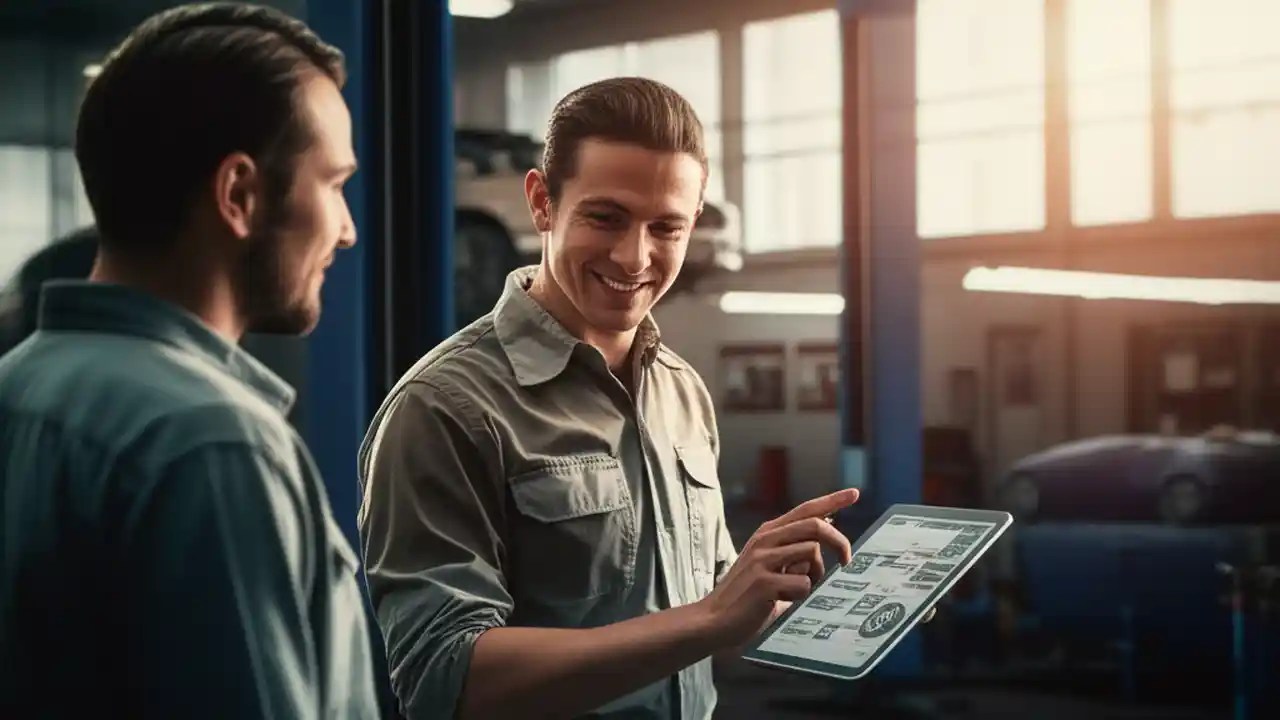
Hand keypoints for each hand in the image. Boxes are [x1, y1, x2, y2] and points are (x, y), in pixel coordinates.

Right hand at [698, 489, 858, 648]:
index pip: (806, 510)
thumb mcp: (772, 567)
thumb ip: (796, 553)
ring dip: (814, 575)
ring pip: (811, 553)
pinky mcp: (764, 581)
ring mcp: (763, 559)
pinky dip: (800, 596)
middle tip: (847, 561)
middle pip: (815, 526)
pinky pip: (803, 583)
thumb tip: (826, 533)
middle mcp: (765, 540)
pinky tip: (779, 602)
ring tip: (796, 590)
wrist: (714, 620)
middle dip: (839, 542)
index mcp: (768, 533)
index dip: (832, 501)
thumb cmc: (748, 597)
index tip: (855, 493)